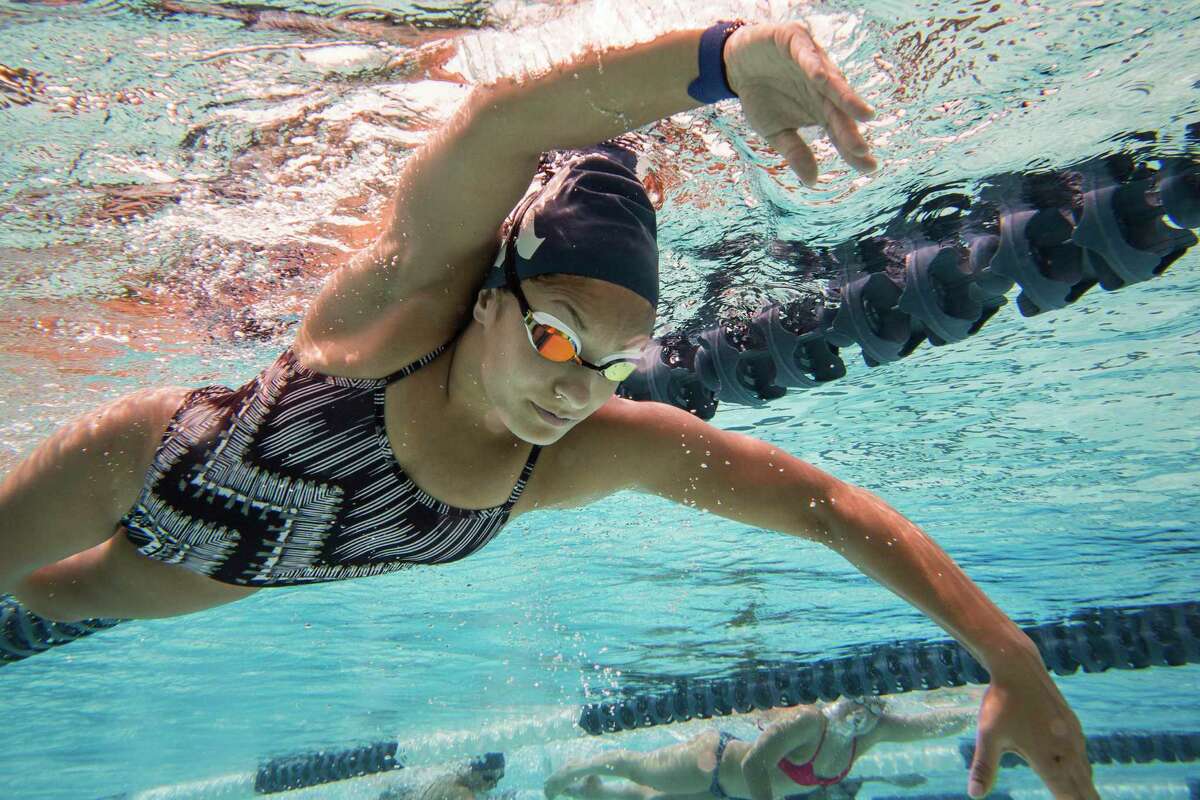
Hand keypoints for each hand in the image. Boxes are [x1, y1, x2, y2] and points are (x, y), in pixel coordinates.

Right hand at [723, 22, 876, 185]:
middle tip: (863, 148)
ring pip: (832, 80)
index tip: (869, 167)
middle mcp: (822, 88)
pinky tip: (820, 79)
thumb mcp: (775, 131)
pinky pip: (807, 54)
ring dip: (846, 97)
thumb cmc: (761, 97)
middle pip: (840, 109)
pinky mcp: (796, 40)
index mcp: (821, 110)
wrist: (737, 63)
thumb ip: (795, 152)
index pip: (841, 131)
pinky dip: (814, 65)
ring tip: (862, 114)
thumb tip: (812, 182)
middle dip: (852, 127)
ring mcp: (812, 63)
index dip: (853, 148)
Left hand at [968, 669, 1097, 798]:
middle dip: (1085, 799)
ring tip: (1087, 797)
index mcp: (1047, 758)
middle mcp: (1066, 750)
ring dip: (1086, 786)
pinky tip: (1080, 770)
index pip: (1068, 795)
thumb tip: (974, 794)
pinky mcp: (1073, 722)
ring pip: (1085, 769)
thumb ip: (984, 768)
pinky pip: (1083, 753)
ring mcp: (1072, 735)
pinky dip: (1083, 768)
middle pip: (1083, 786)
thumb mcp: (988, 736)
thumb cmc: (1000, 703)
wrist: (1018, 668)